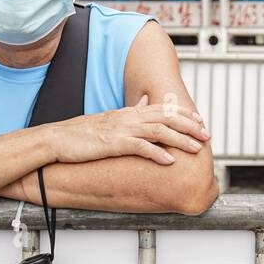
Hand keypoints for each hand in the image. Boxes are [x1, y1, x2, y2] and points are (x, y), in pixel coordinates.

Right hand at [41, 94, 209, 164]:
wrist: (57, 140)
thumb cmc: (81, 134)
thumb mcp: (109, 119)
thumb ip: (129, 112)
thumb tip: (144, 103)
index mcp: (128, 112)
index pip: (163, 108)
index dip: (184, 114)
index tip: (200, 121)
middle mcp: (128, 117)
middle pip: (166, 117)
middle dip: (190, 126)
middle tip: (207, 135)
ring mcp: (121, 129)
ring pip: (159, 130)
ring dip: (181, 139)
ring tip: (197, 148)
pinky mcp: (113, 143)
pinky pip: (140, 147)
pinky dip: (157, 153)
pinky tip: (170, 160)